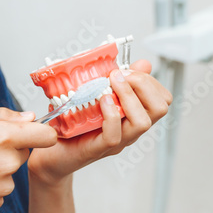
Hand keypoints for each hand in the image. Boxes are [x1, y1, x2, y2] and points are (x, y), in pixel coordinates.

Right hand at [0, 107, 57, 212]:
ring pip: (10, 171)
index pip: (45, 135)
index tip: (31, 133)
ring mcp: (3, 186)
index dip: (40, 132)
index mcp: (2, 136)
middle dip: (9, 148)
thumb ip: (2, 116)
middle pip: (24, 152)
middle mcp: (7, 162)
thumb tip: (30, 117)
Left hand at [27, 60, 171, 184]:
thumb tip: (142, 63)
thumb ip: (118, 80)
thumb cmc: (72, 122)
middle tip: (119, 75)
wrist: (50, 149)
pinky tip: (101, 101)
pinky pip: (115, 135)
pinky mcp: (99, 148)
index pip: (161, 99)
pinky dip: (110, 114)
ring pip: (142, 123)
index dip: (150, 80)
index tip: (127, 70)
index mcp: (133, 115)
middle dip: (144, 84)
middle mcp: (130, 129)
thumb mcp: (95, 94)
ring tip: (110, 84)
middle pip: (160, 108)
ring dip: (128, 97)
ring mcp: (118, 140)